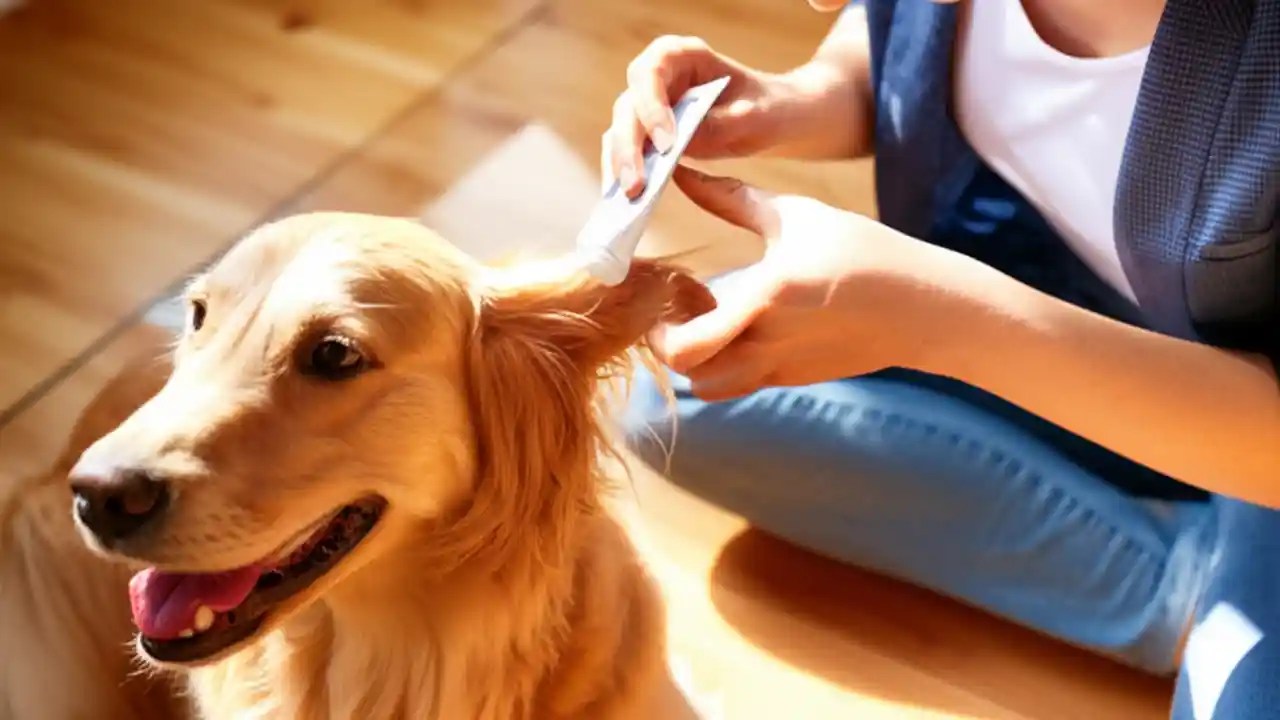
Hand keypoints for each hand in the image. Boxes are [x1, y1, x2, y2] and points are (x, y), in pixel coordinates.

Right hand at [603, 36, 842, 198]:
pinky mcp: (648, 133)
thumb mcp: (754, 116)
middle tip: (636, 183)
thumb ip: (720, 125)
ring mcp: (649, 105)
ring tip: (630, 195)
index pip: (652, 72)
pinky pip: (628, 151)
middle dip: (629, 146)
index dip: (652, 106)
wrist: (772, 117)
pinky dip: (624, 172)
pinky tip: (625, 197)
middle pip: (629, 105)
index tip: (667, 143)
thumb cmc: (766, 108)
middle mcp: (659, 76)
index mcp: (684, 55)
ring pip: (621, 130)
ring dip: (621, 163)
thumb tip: (680, 145)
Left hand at [653, 167, 985, 399]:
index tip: (669, 289)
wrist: (922, 307)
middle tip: (677, 308)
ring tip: (705, 318)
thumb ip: (732, 197)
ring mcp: (779, 367)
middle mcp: (768, 342)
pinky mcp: (791, 378)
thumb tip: (683, 173)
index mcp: (767, 297)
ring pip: (708, 387)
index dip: (659, 327)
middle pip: (687, 372)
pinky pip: (736, 383)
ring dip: (694, 359)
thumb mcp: (797, 214)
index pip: (685, 344)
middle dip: (668, 344)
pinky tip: (734, 326)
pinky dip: (721, 363)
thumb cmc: (862, 252)